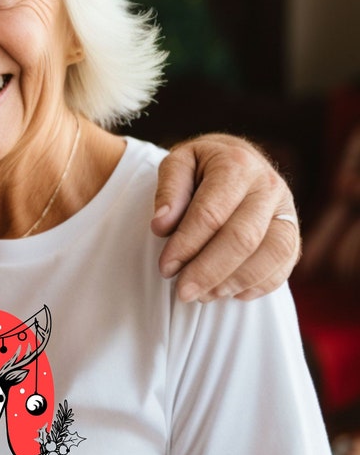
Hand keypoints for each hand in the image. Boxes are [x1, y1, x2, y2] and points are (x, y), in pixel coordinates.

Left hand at [152, 133, 299, 301]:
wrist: (236, 159)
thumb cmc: (199, 167)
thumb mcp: (177, 164)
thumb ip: (168, 191)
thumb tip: (161, 226)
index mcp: (236, 164)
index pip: (211, 213)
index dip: (186, 245)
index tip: (165, 268)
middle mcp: (268, 186)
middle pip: (243, 238)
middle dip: (209, 271)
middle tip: (182, 292)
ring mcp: (287, 209)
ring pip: (271, 254)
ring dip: (234, 282)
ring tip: (203, 295)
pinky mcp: (294, 232)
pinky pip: (285, 265)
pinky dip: (258, 285)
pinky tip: (229, 293)